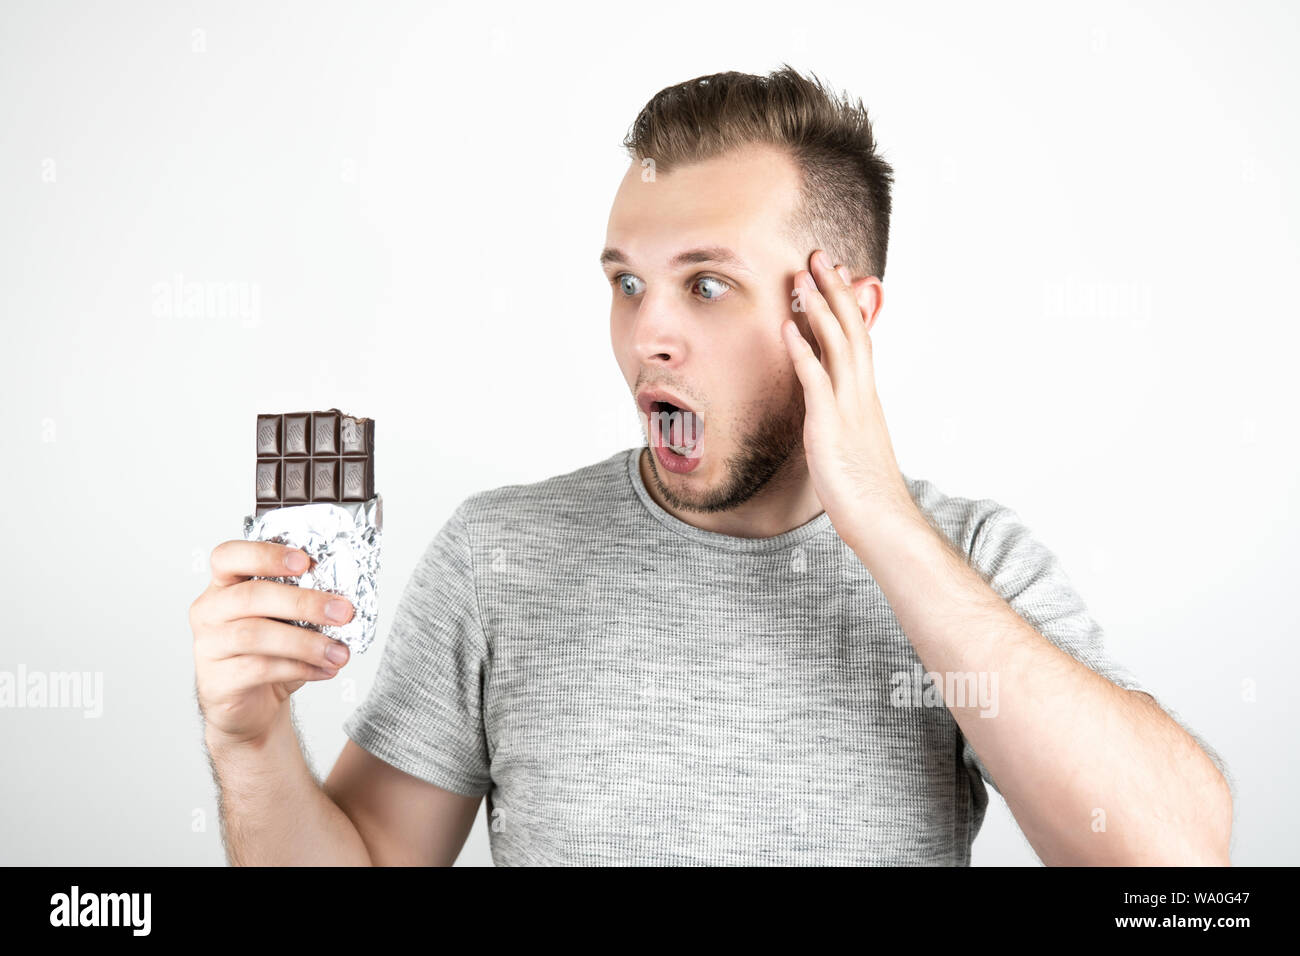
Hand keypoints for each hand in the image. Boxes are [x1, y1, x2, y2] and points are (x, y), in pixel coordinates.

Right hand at [190, 540, 353, 746]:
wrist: (248, 707)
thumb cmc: (267, 653)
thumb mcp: (282, 620)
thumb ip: (299, 603)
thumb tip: (344, 600)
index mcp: (224, 585)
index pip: (229, 556)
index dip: (265, 555)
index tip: (304, 561)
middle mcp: (210, 611)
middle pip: (251, 596)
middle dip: (303, 602)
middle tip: (343, 612)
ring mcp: (208, 646)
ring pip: (255, 635)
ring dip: (306, 643)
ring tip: (339, 652)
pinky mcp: (216, 680)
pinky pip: (260, 669)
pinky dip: (300, 668)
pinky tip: (325, 670)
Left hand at [780, 249, 920, 549]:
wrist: (882, 521)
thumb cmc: (866, 491)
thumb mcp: (854, 446)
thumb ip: (843, 422)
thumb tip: (832, 412)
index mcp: (865, 397)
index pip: (858, 337)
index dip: (846, 304)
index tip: (835, 275)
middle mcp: (860, 394)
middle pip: (849, 329)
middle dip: (833, 290)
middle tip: (818, 256)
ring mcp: (847, 408)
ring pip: (836, 345)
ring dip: (818, 308)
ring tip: (801, 277)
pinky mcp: (828, 427)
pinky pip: (815, 382)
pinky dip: (802, 351)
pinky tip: (787, 328)